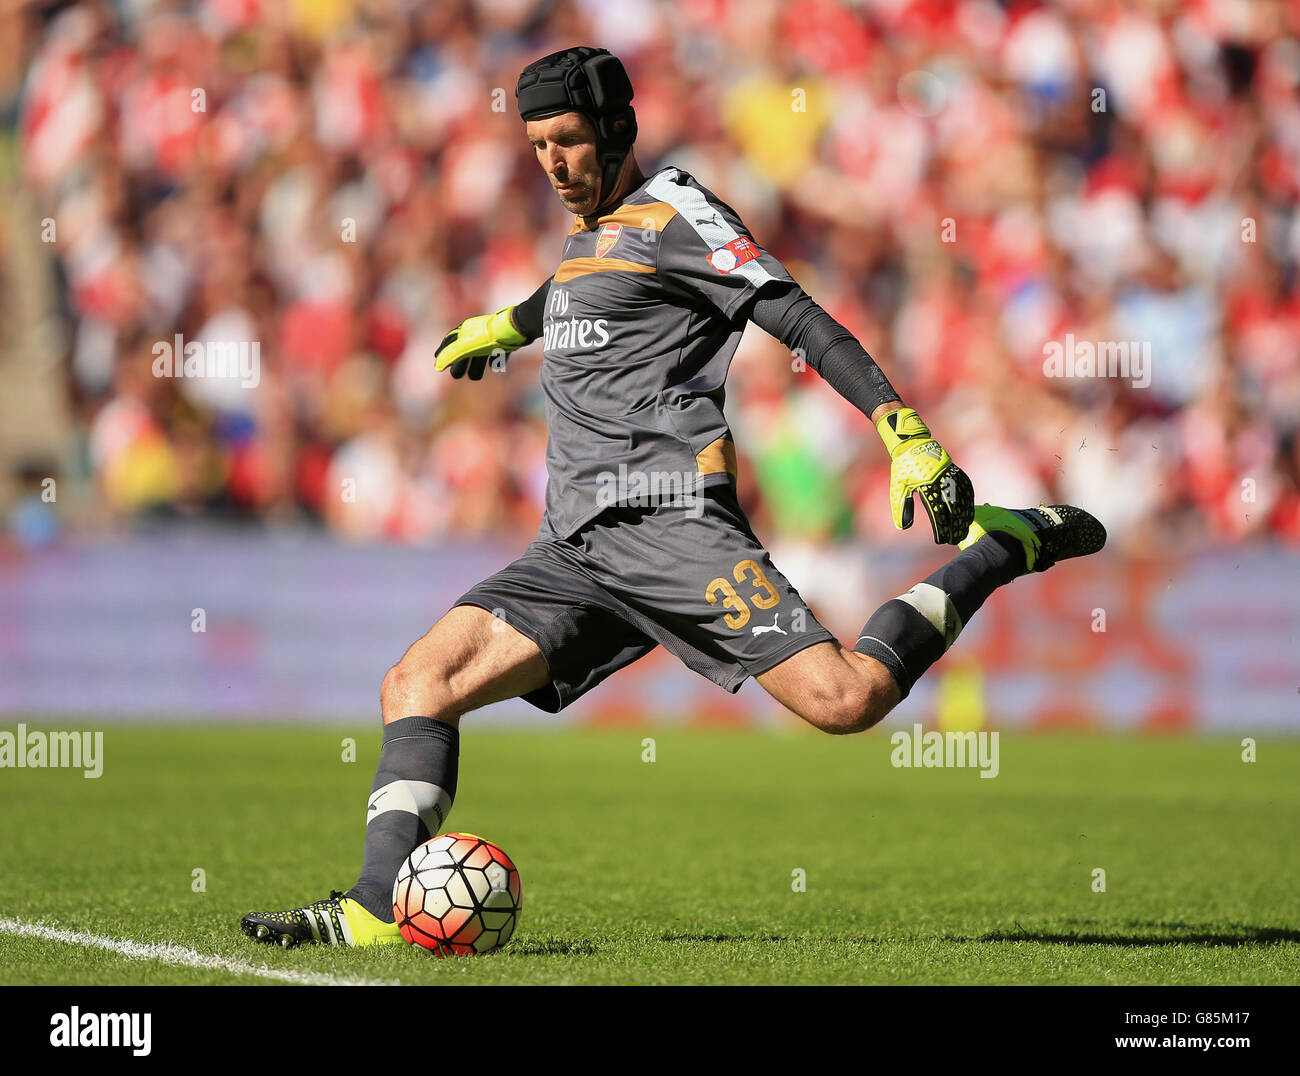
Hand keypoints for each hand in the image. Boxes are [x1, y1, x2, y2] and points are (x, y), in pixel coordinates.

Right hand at [434, 307, 527, 380]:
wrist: (518, 327)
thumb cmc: (490, 337)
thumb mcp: (467, 347)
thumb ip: (451, 355)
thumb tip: (437, 366)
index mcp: (467, 330)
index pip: (450, 340)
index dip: (443, 351)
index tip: (438, 361)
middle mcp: (479, 331)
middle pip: (466, 349)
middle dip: (460, 363)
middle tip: (456, 376)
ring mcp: (494, 336)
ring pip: (482, 352)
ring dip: (476, 364)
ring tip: (474, 377)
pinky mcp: (508, 340)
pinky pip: (500, 352)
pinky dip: (495, 360)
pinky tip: (495, 367)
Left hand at [877, 407, 974, 543]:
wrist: (912, 444)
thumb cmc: (903, 467)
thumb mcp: (898, 487)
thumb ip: (901, 507)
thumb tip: (903, 527)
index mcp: (927, 485)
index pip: (937, 512)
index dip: (941, 528)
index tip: (941, 540)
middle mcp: (941, 481)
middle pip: (953, 509)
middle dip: (955, 526)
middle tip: (955, 540)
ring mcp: (951, 475)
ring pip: (962, 499)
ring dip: (964, 516)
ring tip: (963, 529)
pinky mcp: (955, 471)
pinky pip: (966, 487)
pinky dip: (969, 501)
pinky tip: (969, 511)